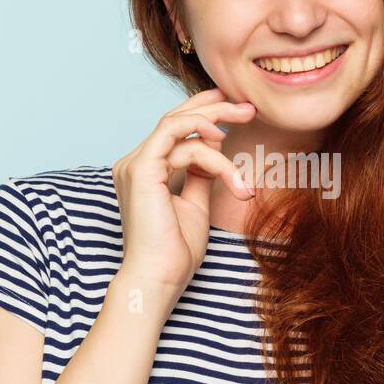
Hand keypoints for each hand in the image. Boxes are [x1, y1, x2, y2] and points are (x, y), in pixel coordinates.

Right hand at [112, 88, 256, 293]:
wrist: (160, 278)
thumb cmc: (175, 252)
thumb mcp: (195, 204)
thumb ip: (201, 174)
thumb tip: (215, 149)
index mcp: (145, 171)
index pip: (173, 129)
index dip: (203, 112)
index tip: (235, 107)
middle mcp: (135, 163)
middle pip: (173, 118)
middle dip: (212, 106)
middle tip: (247, 105)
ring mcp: (135, 165)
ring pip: (177, 123)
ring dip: (215, 118)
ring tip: (246, 118)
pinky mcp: (141, 170)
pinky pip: (178, 140)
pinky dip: (203, 140)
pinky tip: (224, 143)